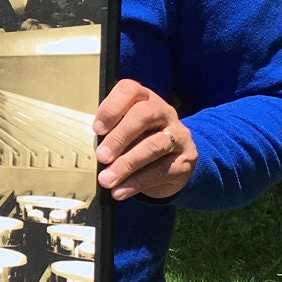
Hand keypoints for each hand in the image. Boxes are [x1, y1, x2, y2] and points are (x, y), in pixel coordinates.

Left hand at [93, 79, 196, 200]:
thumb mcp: (126, 131)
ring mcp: (178, 135)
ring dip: (126, 164)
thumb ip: (112, 134)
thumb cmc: (140, 140)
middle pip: (143, 115)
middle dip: (119, 137)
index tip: (96, 128)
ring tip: (106, 179)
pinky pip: (160, 171)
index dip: (112, 107)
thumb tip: (99, 152)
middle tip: (101, 156)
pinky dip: (136, 183)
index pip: (129, 90)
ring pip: (154, 146)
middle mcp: (164, 112)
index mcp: (144, 99)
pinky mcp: (185, 161)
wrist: (175, 162)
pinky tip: (119, 191)